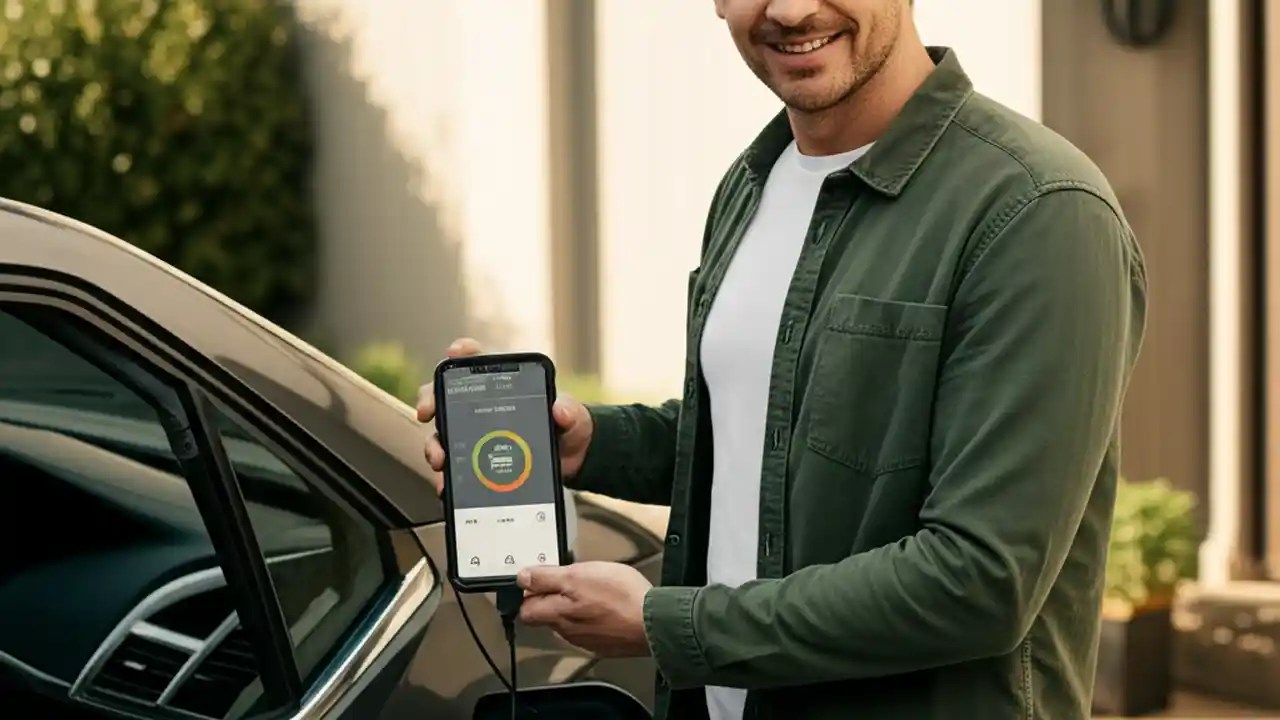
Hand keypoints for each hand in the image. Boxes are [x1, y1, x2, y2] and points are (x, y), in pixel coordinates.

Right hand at [416, 337, 594, 495]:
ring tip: (440, 459)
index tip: (454, 353)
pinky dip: (447, 476)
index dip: (463, 352)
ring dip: (435, 444)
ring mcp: (475, 435)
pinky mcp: (477, 462)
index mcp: (503, 387)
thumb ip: (570, 411)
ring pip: (442, 433)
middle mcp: (481, 407)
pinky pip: (455, 467)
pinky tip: (447, 484)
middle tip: (429, 413)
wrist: (571, 460)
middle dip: (431, 400)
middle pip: (445, 395)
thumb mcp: (574, 416)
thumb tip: (560, 410)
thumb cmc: (569, 427)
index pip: (476, 361)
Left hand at [517, 561, 652, 657]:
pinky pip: (590, 629)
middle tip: (568, 580)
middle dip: (551, 599)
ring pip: (569, 622)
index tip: (538, 579)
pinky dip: (593, 617)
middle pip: (547, 616)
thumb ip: (546, 578)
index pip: (525, 610)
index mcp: (557, 615)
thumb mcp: (578, 575)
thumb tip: (522, 578)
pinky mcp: (605, 643)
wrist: (655, 623)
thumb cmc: (620, 598)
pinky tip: (607, 606)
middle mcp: (568, 632)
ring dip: (574, 607)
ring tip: (592, 590)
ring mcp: (587, 640)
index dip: (527, 593)